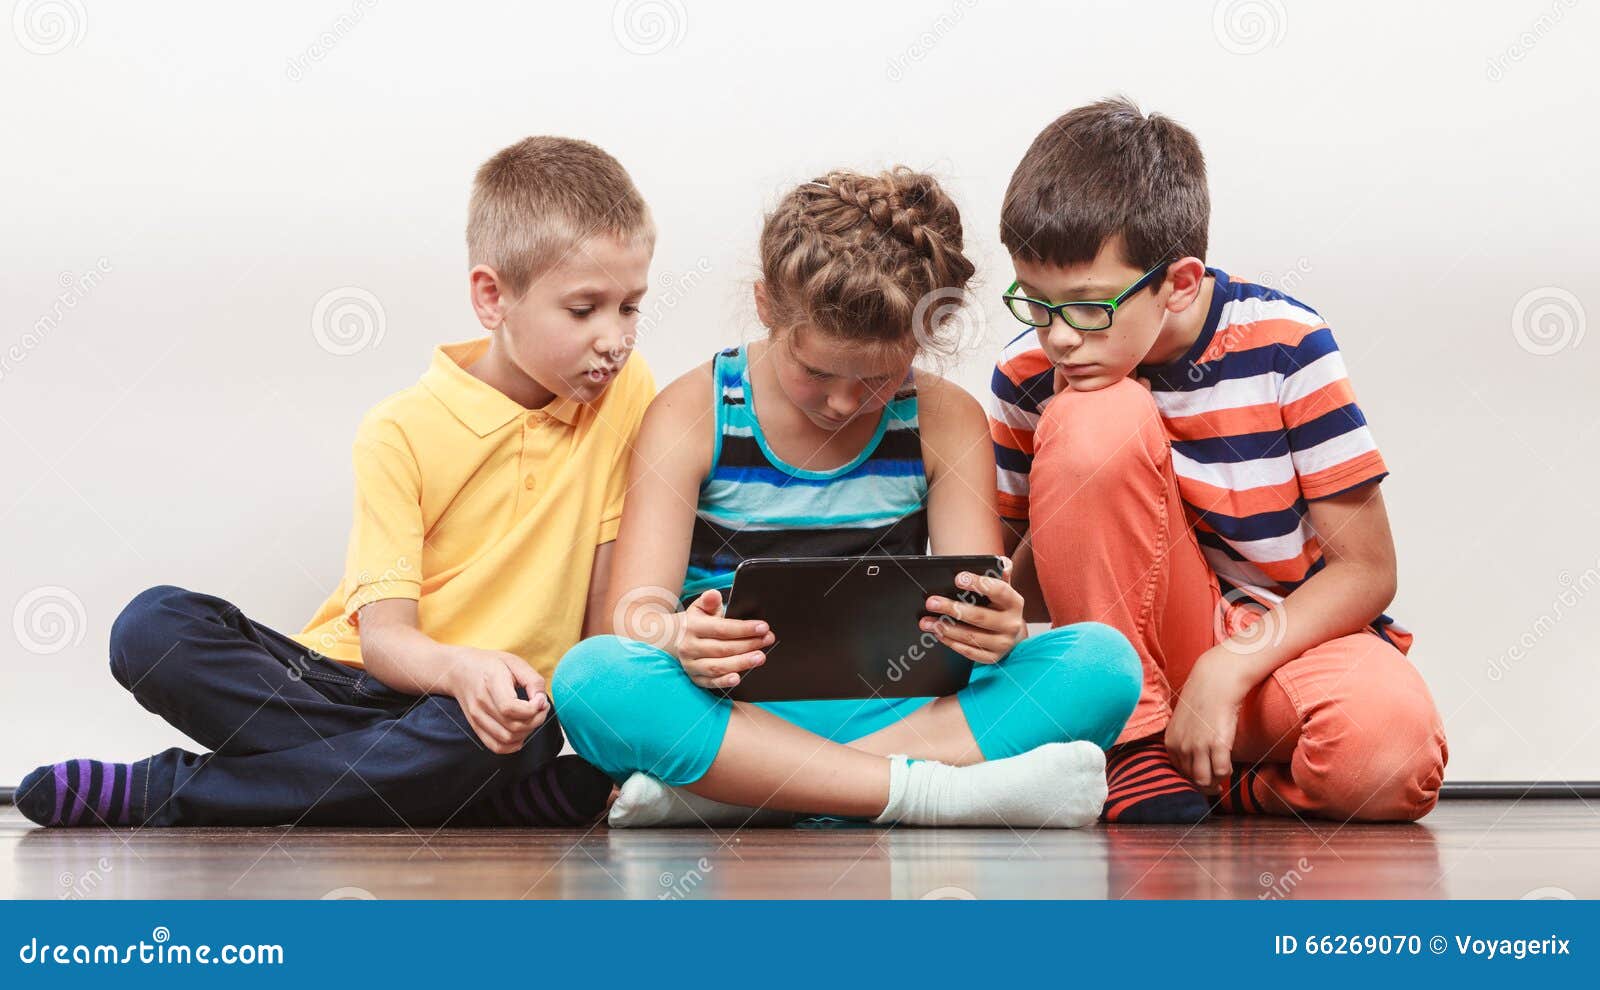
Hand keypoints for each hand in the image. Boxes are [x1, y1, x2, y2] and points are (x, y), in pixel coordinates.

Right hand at [445, 647, 549, 753]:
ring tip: (532, 717)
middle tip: (541, 707)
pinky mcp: (476, 727)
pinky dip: (513, 745)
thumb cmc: (490, 664)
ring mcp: (477, 718)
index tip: (541, 700)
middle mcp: (481, 703)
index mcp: (491, 682)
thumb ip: (532, 681)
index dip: (532, 709)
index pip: (510, 708)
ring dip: (527, 732)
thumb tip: (541, 702)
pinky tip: (521, 732)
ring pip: (507, 739)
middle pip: (513, 726)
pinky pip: (496, 746)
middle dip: (536, 720)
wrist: (459, 670)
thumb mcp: (515, 662)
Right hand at [671, 589, 774, 690]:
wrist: (673, 640)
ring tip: (760, 657)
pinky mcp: (694, 678)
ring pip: (717, 666)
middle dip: (748, 644)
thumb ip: (709, 601)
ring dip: (741, 663)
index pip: (721, 629)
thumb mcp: (700, 608)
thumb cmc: (695, 622)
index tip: (763, 627)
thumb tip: (714, 594)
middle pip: (722, 648)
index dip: (744, 628)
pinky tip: (738, 678)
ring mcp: (691, 664)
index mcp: (692, 627)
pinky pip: (709, 683)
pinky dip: (723, 682)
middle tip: (767, 640)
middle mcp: (689, 647)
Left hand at [919, 558, 1026, 664]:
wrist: (1011, 633)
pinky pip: (968, 652)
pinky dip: (951, 642)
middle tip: (931, 602)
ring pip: (971, 636)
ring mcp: (1002, 643)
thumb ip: (999, 574)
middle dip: (952, 609)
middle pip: (979, 616)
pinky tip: (938, 634)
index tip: (958, 578)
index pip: (998, 591)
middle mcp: (1011, 624)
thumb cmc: (1001, 606)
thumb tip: (1002, 563)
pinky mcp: (992, 658)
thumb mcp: (1003, 589)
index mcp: (1015, 603)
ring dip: (946, 628)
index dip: (978, 584)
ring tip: (927, 621)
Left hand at [1164, 646, 1249, 791]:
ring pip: (1205, 780)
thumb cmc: (1202, 701)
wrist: (1215, 682)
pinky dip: (1226, 773)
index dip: (1192, 778)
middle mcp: (1182, 747)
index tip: (1202, 778)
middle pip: (1192, 779)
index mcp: (1171, 743)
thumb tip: (1193, 761)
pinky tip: (1228, 765)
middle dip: (1204, 784)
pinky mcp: (1217, 744)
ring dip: (1215, 782)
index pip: (1179, 773)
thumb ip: (1184, 741)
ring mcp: (1198, 747)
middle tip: (1215, 784)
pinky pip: (1221, 771)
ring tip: (1221, 775)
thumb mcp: (1183, 723)